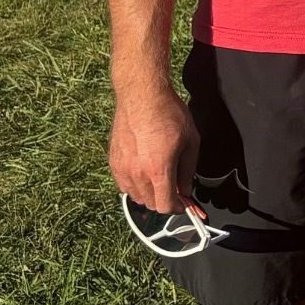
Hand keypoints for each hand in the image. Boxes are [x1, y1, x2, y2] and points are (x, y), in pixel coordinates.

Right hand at [110, 82, 198, 214]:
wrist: (142, 96)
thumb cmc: (169, 114)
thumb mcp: (191, 141)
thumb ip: (188, 170)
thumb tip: (186, 189)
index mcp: (158, 169)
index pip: (165, 205)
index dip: (178, 208)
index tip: (184, 203)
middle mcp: (137, 173)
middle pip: (151, 203)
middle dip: (166, 200)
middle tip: (176, 188)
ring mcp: (122, 169)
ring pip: (136, 197)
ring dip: (150, 194)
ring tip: (161, 178)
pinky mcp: (113, 163)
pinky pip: (124, 185)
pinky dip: (136, 185)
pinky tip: (145, 172)